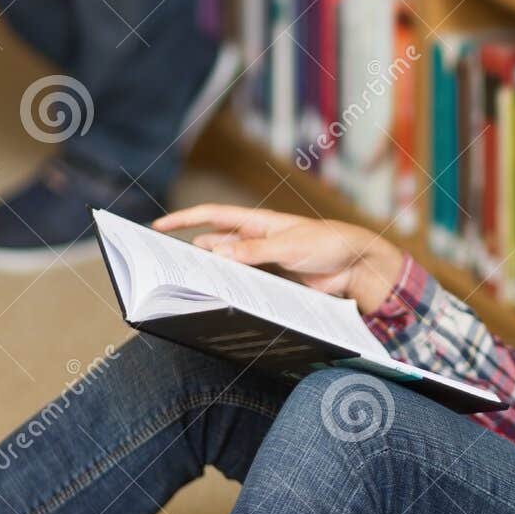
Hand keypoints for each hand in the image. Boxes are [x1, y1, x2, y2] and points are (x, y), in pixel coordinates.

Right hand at [152, 204, 407, 315]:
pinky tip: (221, 297)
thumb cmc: (327, 245)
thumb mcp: (288, 246)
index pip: (212, 216)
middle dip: (190, 251)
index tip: (158, 227)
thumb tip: (216, 251)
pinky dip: (232, 288)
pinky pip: (246, 282)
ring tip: (188, 284)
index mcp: (257, 222)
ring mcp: (264, 259)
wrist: (356, 266)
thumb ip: (253, 250)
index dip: (184, 220)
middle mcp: (256, 239)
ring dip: (211, 272)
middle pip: (214, 242)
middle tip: (167, 265)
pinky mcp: (274, 279)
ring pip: (228, 265)